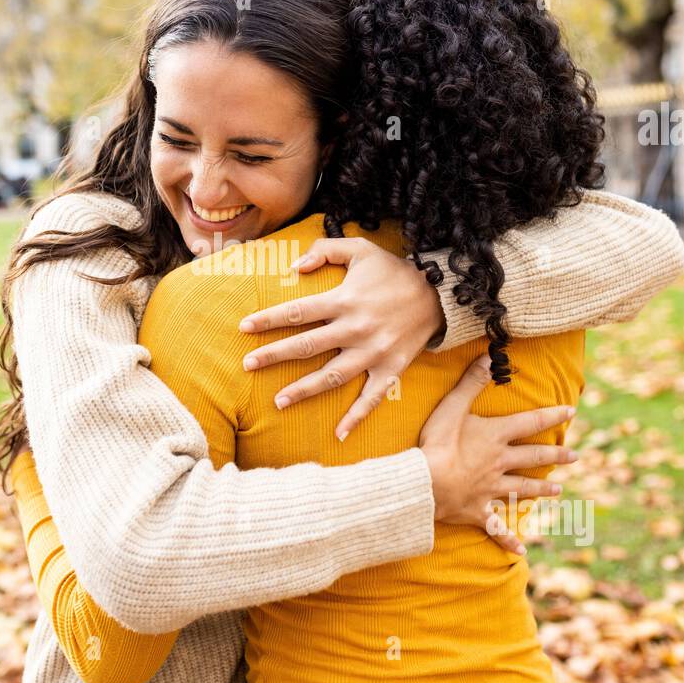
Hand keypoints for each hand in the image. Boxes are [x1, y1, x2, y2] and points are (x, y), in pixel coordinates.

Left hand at [238, 237, 445, 439]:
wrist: (440, 294)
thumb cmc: (394, 271)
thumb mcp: (361, 249)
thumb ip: (325, 250)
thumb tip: (294, 266)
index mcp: (344, 300)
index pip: (297, 312)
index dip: (268, 319)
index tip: (243, 328)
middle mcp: (356, 329)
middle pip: (306, 346)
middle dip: (273, 355)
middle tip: (246, 365)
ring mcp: (373, 352)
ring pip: (332, 376)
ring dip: (304, 390)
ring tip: (278, 402)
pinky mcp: (391, 369)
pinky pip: (371, 397)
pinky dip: (356, 416)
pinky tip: (338, 434)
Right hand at [419, 354, 576, 555]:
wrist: (425, 484)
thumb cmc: (436, 444)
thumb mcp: (452, 407)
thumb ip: (471, 382)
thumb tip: (490, 356)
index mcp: (495, 437)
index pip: (530, 423)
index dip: (551, 415)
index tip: (571, 410)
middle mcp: (500, 464)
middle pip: (533, 458)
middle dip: (555, 456)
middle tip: (575, 456)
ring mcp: (491, 490)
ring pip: (522, 490)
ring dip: (541, 489)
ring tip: (558, 490)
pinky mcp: (478, 512)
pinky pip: (497, 528)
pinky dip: (509, 539)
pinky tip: (522, 550)